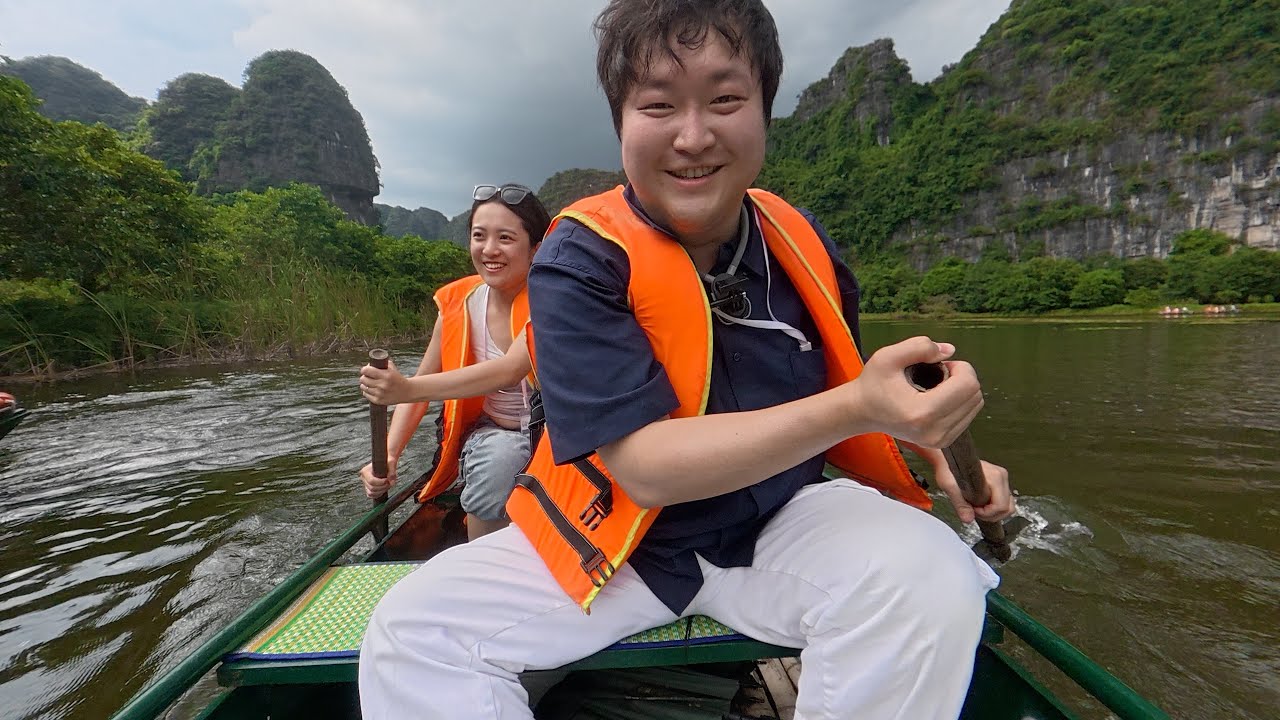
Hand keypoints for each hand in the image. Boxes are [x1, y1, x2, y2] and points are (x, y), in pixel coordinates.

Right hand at [359, 455, 397, 498]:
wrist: (387, 463)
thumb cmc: (388, 462)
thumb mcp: (391, 463)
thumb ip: (392, 472)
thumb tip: (391, 483)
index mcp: (365, 471)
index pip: (371, 481)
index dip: (381, 483)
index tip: (387, 479)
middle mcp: (363, 477)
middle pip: (372, 488)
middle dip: (382, 487)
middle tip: (389, 483)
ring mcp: (365, 483)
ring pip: (371, 493)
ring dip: (381, 491)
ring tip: (387, 485)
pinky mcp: (368, 488)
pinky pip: (370, 495)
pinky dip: (377, 494)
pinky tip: (383, 490)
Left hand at [360, 359, 410, 404]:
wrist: (407, 392)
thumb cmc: (397, 378)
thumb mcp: (392, 368)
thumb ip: (381, 364)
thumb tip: (368, 365)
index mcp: (386, 375)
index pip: (366, 370)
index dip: (364, 369)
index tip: (365, 370)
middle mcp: (383, 385)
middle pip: (363, 379)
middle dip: (364, 376)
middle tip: (367, 376)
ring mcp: (380, 394)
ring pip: (363, 387)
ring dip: (364, 384)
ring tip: (369, 383)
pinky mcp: (379, 401)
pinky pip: (366, 394)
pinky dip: (366, 391)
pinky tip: (370, 389)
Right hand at [844, 336, 983, 448]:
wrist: (862, 412)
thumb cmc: (873, 384)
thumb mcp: (888, 356)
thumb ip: (919, 346)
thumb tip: (950, 351)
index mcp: (922, 413)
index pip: (968, 385)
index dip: (960, 367)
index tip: (940, 364)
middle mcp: (934, 432)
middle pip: (975, 396)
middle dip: (962, 377)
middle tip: (938, 372)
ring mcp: (939, 440)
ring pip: (975, 406)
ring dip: (962, 389)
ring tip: (938, 385)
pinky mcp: (942, 443)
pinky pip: (968, 416)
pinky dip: (959, 402)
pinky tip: (939, 397)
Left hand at [933, 458, 1015, 522]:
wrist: (948, 458)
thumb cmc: (949, 468)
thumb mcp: (951, 487)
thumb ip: (960, 504)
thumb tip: (968, 518)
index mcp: (995, 477)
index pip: (1001, 506)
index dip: (986, 513)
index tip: (973, 510)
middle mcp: (1001, 476)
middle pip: (1007, 507)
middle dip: (991, 515)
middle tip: (975, 511)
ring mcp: (1002, 478)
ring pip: (1007, 505)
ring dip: (993, 512)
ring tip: (977, 508)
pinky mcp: (1000, 481)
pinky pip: (1004, 501)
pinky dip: (994, 507)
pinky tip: (980, 504)